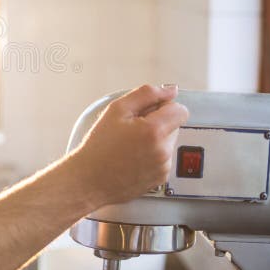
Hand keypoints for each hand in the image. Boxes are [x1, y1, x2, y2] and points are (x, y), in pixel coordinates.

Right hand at [68, 84, 188, 206]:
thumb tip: (171, 90)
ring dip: (155, 140)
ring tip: (130, 146)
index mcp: (154, 131)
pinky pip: (163, 158)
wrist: (89, 179)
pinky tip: (132, 158)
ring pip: (168, 142)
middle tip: (131, 129)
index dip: (163, 107)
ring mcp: (163, 166)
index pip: (180, 110)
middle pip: (174, 125)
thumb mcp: (116, 110)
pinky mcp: (161, 178)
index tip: (147, 112)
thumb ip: (146, 94)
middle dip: (157, 123)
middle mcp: (163, 150)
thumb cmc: (99, 146)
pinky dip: (152, 155)